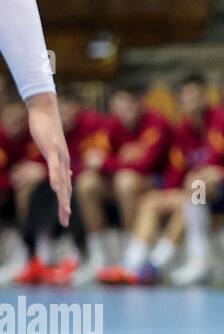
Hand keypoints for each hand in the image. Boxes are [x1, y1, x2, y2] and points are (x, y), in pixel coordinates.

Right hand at [25, 92, 70, 225]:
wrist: (45, 112)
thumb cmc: (48, 130)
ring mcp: (59, 156)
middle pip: (66, 188)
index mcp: (63, 165)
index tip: (66, 218)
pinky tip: (54, 187)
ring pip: (62, 179)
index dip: (65, 203)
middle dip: (65, 206)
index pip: (66, 188)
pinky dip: (55, 177)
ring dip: (63, 195)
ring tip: (65, 210)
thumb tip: (68, 174)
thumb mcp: (54, 150)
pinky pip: (54, 165)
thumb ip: (60, 164)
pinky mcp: (52, 148)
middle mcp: (64, 162)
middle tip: (65, 222)